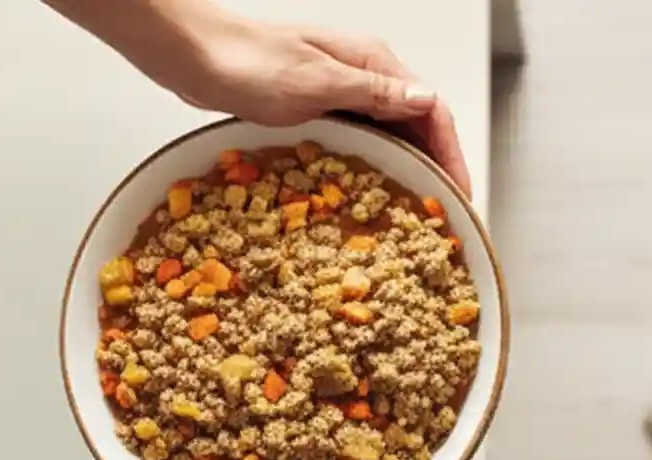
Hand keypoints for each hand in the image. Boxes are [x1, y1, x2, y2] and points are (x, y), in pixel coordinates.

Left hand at [183, 23, 471, 196]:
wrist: (193, 54)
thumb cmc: (246, 61)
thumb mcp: (316, 81)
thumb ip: (373, 93)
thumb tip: (426, 100)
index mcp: (373, 64)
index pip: (432, 111)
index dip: (451, 155)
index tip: (458, 195)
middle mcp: (364, 76)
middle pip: (417, 126)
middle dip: (436, 167)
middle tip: (442, 213)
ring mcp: (341, 92)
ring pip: (390, 135)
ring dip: (407, 169)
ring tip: (415, 211)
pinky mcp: (318, 108)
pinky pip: (361, 140)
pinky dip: (375, 166)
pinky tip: (371, 192)